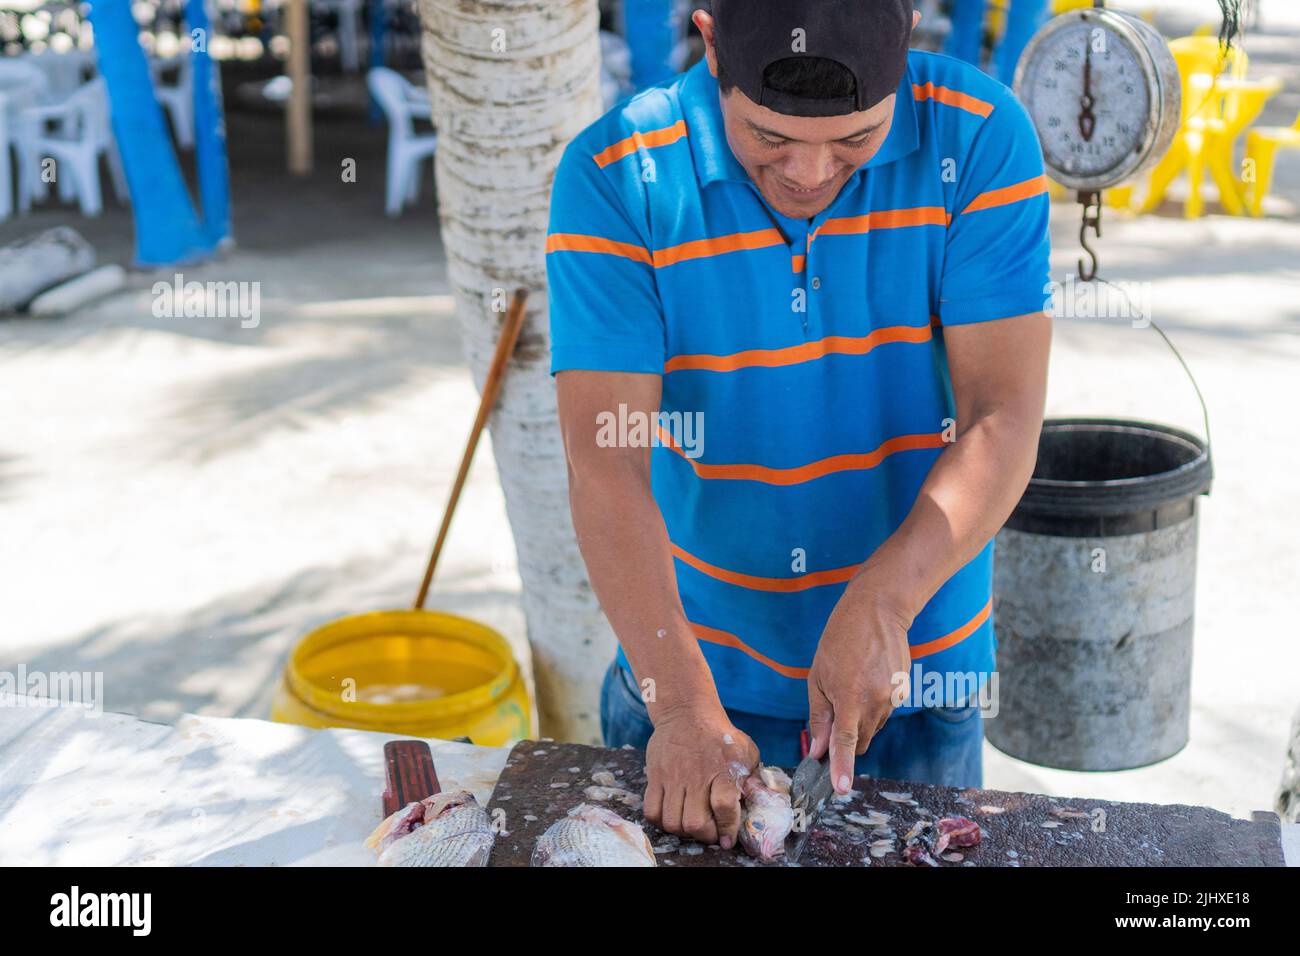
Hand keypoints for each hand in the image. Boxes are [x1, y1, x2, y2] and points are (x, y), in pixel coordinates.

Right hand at [643, 703, 758, 847]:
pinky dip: (661, 821)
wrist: (686, 711)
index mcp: (723, 770)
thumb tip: (758, 802)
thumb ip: (753, 777)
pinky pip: (651, 811)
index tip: (728, 838)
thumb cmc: (719, 735)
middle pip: (695, 823)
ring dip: (683, 831)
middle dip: (705, 835)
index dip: (727, 829)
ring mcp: (673, 777)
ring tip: (691, 824)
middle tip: (710, 831)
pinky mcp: (655, 776)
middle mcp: (696, 776)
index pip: (724, 808)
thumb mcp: (746, 751)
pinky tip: (673, 815)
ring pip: (672, 822)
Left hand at [806, 587, 913, 793]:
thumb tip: (819, 748)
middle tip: (833, 715)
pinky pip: (884, 712)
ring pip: (872, 727)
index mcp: (850, 696)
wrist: (877, 612)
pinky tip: (867, 679)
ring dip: (860, 720)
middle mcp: (875, 701)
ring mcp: (893, 697)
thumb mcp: (818, 676)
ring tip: (851, 683)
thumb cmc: (839, 641)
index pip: (846, 741)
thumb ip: (820, 715)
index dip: (843, 767)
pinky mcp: (903, 692)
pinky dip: (872, 706)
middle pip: (860, 740)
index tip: (841, 788)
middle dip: (846, 739)